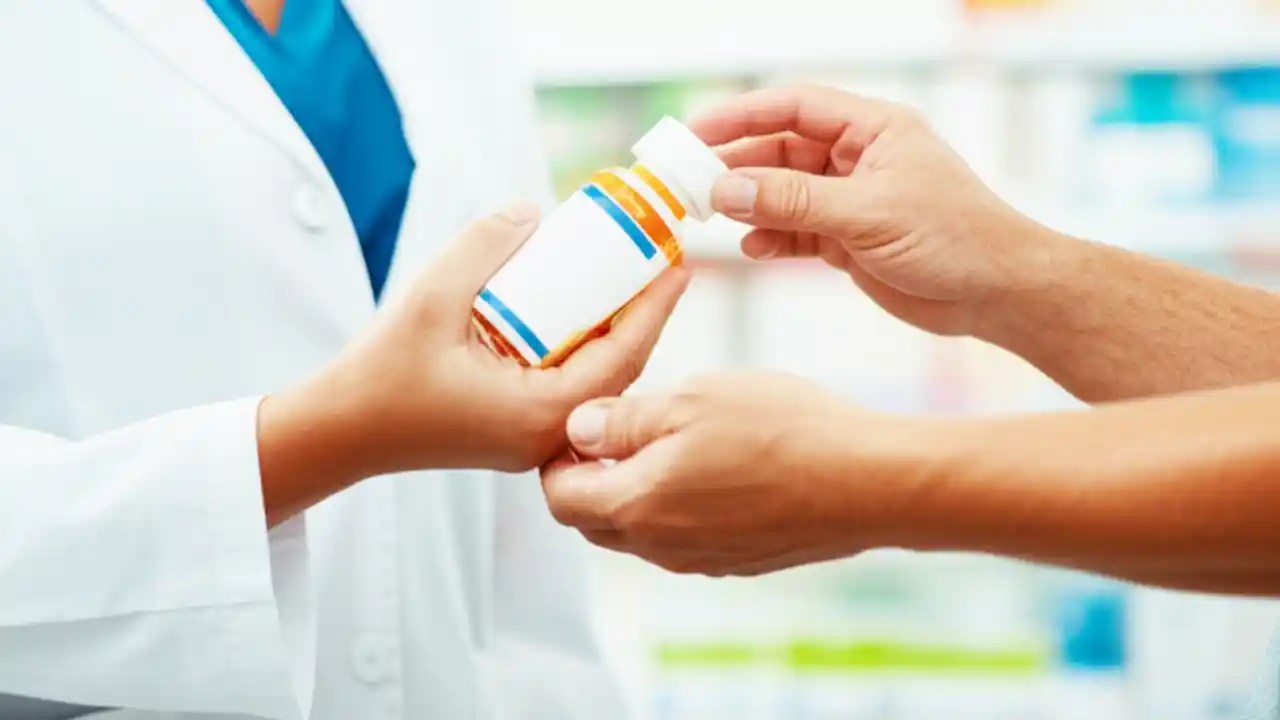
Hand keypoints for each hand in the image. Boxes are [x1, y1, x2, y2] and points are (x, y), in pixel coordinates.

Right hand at [260, 204, 688, 522]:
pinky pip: (569, 384)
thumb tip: (532, 213)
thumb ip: (482, 248)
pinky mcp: (518, 431)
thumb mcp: (430, 298)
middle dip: (643, 313)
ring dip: (615, 330)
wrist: (343, 431)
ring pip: (596, 379)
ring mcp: (534, 438)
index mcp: (541, 413)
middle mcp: (548, 434)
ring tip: (628, 278)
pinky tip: (581, 311)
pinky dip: (583, 347)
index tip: (680, 262)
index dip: (656, 306)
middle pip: (619, 368)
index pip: (623, 355)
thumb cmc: (382, 374)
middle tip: (659, 260)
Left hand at [540, 372, 914, 576]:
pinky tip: (707, 466)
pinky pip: (681, 539)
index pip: (561, 498)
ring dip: (632, 493)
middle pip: (593, 521)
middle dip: (586, 481)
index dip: (556, 460)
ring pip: (638, 533)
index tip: (576, 425)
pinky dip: (673, 508)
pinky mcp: (736, 562)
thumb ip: (623, 421)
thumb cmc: (781, 430)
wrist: (867, 482)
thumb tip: (578, 430)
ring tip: (662, 442)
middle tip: (609, 432)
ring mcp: (700, 560)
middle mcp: (660, 546)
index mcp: (637, 505)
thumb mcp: (690, 400)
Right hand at [692, 85, 1063, 337]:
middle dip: (739, 166)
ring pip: (784, 193)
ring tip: (716, 219)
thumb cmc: (954, 238)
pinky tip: (753, 250)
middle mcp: (859, 158)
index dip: (742, 115)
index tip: (696, 131)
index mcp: (874, 130)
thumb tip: (728, 189)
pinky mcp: (849, 239)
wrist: (996, 294)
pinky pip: (796, 230)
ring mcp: (852, 200)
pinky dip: (772, 238)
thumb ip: (794, 201)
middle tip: (692, 182)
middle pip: (781, 150)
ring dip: (751, 205)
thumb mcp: (867, 214)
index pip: (794, 108)